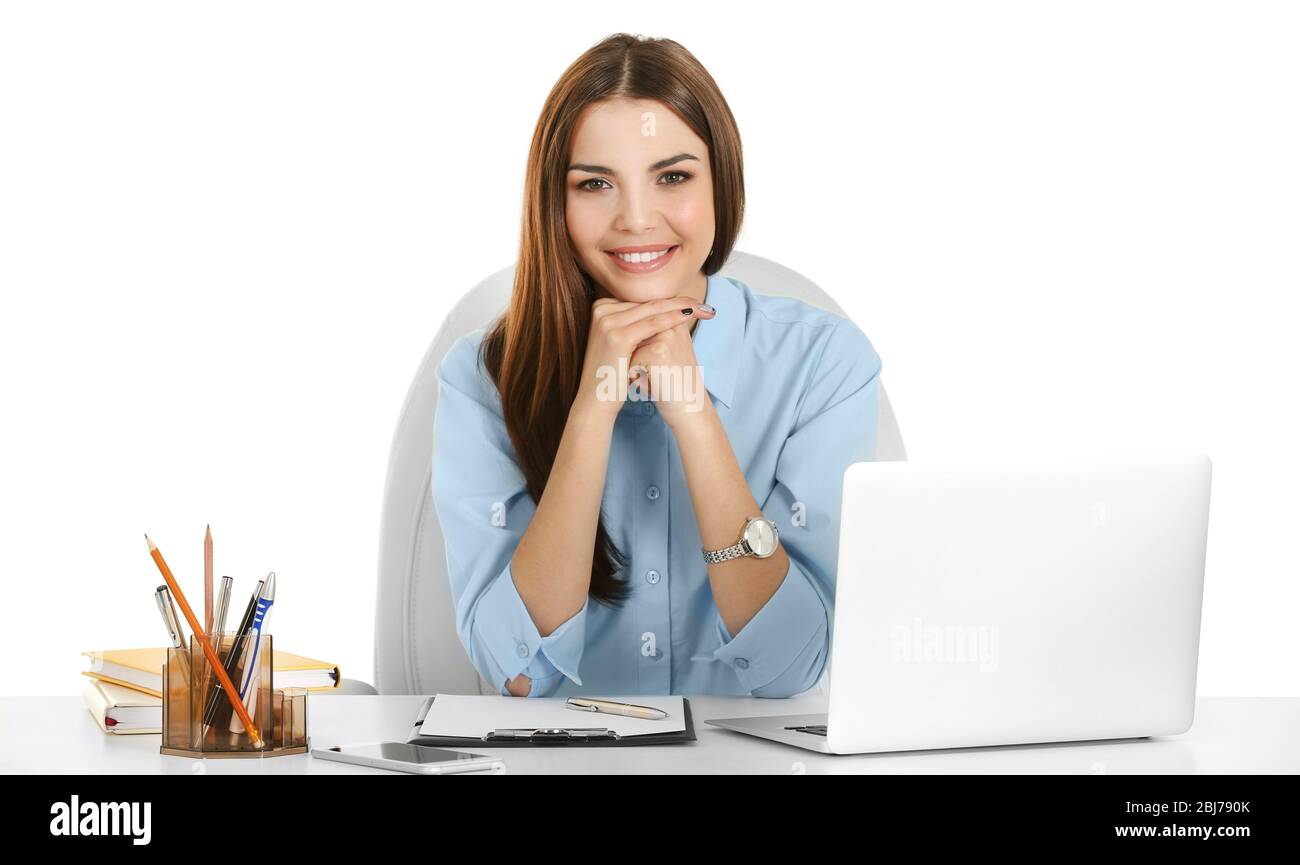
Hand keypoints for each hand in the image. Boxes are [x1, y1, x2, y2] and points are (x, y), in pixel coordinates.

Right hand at [574, 295, 714, 421]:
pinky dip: (673, 318)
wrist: (596, 401)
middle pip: (647, 303)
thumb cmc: (613, 375)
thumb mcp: (621, 343)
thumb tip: (662, 309)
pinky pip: (652, 324)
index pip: (641, 302)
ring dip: (680, 307)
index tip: (692, 302)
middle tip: (702, 304)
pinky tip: (689, 317)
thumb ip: (635, 324)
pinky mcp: (616, 336)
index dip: (668, 301)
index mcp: (600, 308)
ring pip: (652, 310)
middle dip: (678, 302)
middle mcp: (600, 310)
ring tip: (701, 308)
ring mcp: (606, 322)